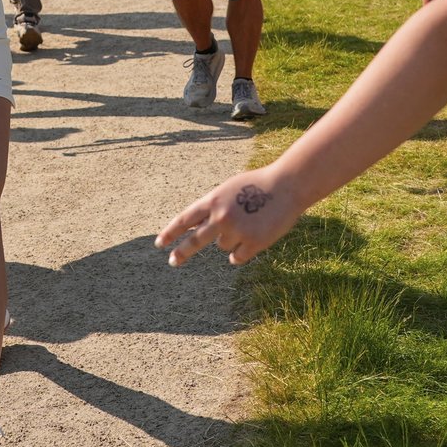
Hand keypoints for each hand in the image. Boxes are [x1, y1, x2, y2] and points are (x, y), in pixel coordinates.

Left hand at [155, 165, 306, 266]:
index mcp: (213, 200)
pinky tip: (252, 240)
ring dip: (231, 239)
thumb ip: (214, 206)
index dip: (171, 232)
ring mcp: (236, 230)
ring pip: (223, 246)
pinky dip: (241, 252)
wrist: (287, 186)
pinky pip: (237, 257)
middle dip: (182, 253)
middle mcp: (221, 216)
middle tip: (172, 262)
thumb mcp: (229, 189)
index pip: (185, 219)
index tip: (159, 243)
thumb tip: (199, 227)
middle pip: (195, 241)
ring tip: (249, 223)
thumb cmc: (258, 184)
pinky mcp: (253, 243)